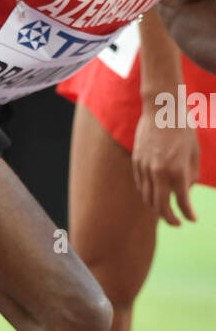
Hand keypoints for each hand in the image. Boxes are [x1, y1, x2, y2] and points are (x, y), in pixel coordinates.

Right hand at [133, 106, 197, 225]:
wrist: (162, 108)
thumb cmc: (183, 128)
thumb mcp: (194, 152)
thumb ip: (190, 174)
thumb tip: (185, 191)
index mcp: (177, 169)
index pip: (182, 201)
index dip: (188, 214)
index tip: (192, 220)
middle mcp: (159, 172)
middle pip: (160, 206)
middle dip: (169, 219)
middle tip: (177, 223)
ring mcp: (145, 167)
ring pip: (147, 197)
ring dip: (156, 208)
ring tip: (165, 211)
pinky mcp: (136, 162)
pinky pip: (141, 185)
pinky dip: (148, 193)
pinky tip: (154, 194)